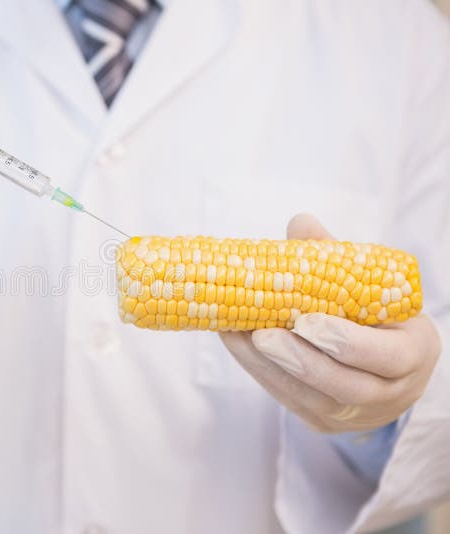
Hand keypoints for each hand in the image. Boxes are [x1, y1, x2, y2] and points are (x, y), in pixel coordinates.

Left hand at [219, 214, 441, 432]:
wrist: (382, 364)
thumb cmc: (376, 314)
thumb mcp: (372, 286)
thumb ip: (337, 256)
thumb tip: (300, 224)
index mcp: (412, 354)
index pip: (384, 356)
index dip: (345, 341)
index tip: (306, 320)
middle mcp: (389, 392)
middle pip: (343, 385)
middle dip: (298, 360)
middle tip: (261, 334)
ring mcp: (355, 415)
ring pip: (310, 398)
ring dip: (268, 367)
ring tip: (236, 335)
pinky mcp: (322, 422)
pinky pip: (290, 401)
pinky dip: (260, 371)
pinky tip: (235, 343)